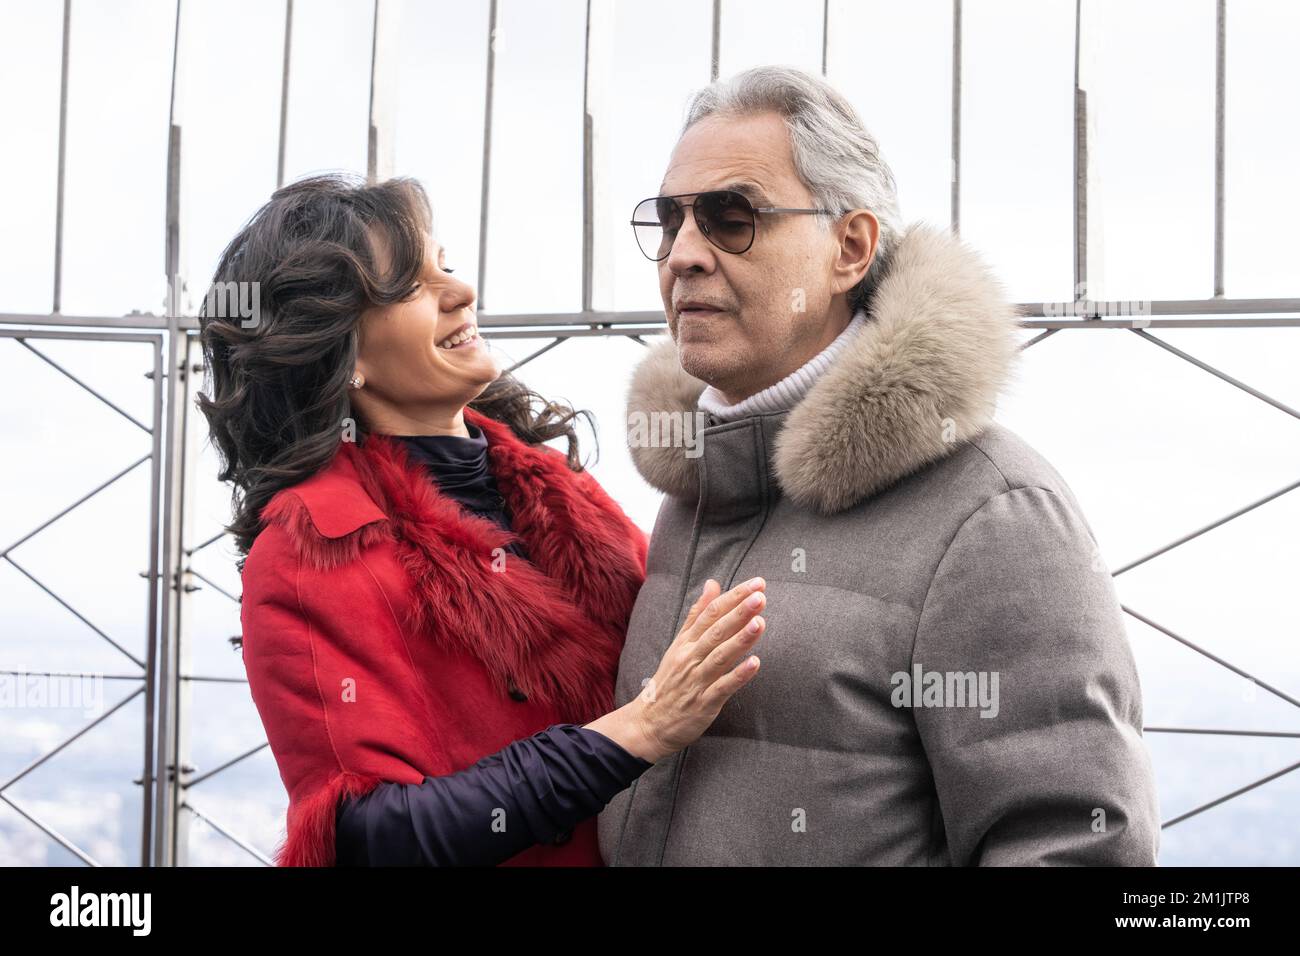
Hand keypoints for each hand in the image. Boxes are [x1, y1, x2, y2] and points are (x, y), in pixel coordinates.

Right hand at [585, 577, 764, 762]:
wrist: (649, 723)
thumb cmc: (670, 681)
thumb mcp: (679, 644)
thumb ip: (697, 614)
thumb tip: (712, 583)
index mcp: (686, 642)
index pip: (710, 613)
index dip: (733, 597)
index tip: (756, 584)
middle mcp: (690, 657)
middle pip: (716, 631)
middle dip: (739, 613)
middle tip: (759, 596)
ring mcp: (696, 680)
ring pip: (720, 656)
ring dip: (740, 639)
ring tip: (760, 622)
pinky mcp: (704, 703)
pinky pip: (722, 687)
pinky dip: (738, 675)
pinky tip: (755, 663)